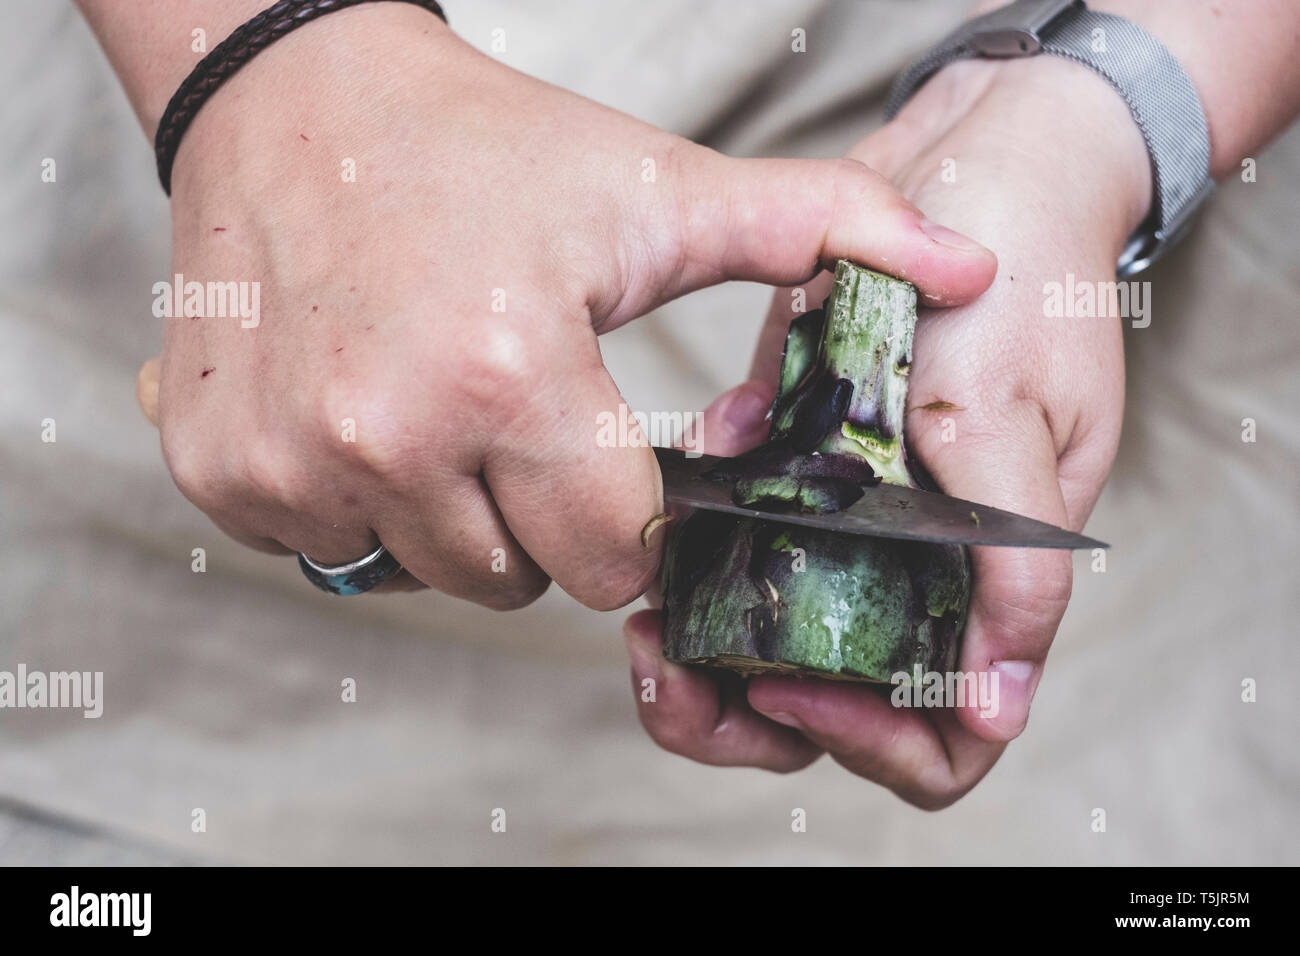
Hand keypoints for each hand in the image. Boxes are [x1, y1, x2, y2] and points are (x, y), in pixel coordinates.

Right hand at [152, 6, 996, 608]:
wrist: (297, 99)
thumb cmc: (486, 150)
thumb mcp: (658, 188)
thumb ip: (823, 231)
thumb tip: (968, 272)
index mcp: (514, 372)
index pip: (614, 558)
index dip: (632, 522)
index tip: (616, 464)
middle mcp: (390, 433)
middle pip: (519, 581)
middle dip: (544, 522)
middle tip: (528, 421)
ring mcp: (291, 459)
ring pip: (423, 573)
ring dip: (450, 515)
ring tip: (445, 406)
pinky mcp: (216, 466)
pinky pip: (324, 549)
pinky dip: (353, 504)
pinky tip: (362, 410)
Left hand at [623, 56, 1151, 804]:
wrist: (981, 171)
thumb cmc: (1023, 290)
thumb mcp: (1020, 423)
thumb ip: (1014, 564)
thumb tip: (1000, 707)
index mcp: (980, 583)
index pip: (931, 732)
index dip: (860, 734)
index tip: (780, 681)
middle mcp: (911, 572)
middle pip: (832, 706)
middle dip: (742, 712)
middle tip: (666, 667)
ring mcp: (849, 524)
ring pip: (771, 643)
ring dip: (704, 647)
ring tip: (646, 621)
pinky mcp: (796, 467)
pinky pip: (737, 541)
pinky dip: (695, 546)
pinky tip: (672, 506)